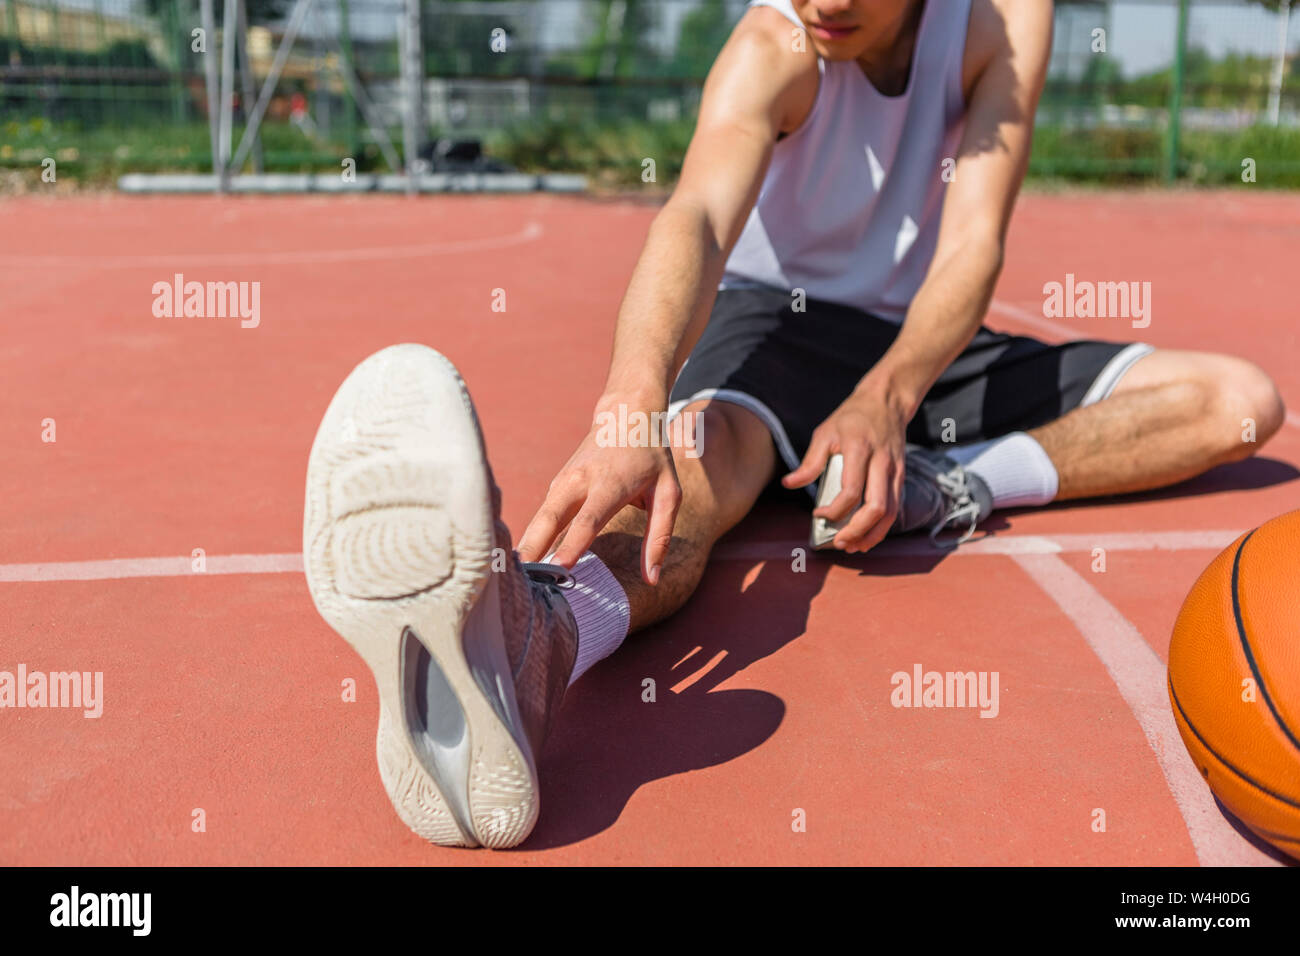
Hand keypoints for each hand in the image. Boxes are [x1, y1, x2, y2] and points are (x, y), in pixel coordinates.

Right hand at [517, 400, 682, 584]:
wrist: (627, 414)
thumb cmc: (652, 458)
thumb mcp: (669, 493)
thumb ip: (660, 536)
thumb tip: (652, 579)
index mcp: (609, 484)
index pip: (587, 520)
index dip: (571, 545)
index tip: (556, 569)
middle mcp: (580, 481)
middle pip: (550, 519)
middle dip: (533, 549)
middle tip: (517, 582)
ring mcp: (563, 481)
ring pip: (539, 518)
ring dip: (526, 546)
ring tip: (512, 581)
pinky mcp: (556, 485)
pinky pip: (541, 516)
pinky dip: (531, 538)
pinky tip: (524, 564)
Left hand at [781, 391, 906, 552]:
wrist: (886, 401)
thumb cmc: (851, 417)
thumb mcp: (825, 432)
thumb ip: (809, 461)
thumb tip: (789, 484)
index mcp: (859, 448)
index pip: (851, 490)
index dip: (834, 510)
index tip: (818, 513)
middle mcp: (881, 461)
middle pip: (876, 507)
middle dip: (858, 530)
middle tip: (839, 542)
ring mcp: (895, 470)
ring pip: (891, 512)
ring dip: (873, 534)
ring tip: (854, 546)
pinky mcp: (901, 476)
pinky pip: (896, 507)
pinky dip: (882, 526)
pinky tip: (867, 536)